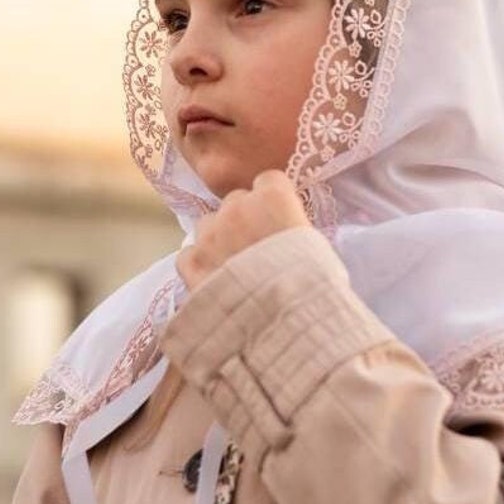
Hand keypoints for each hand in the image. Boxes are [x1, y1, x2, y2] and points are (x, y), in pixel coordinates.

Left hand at [176, 170, 310, 290]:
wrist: (282, 322)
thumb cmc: (312, 284)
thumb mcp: (315, 246)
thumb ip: (293, 226)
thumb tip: (285, 229)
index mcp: (274, 198)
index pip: (269, 180)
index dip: (274, 200)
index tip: (278, 216)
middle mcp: (237, 208)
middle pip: (236, 201)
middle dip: (244, 218)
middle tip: (257, 245)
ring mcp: (209, 234)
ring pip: (208, 224)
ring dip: (218, 238)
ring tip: (233, 265)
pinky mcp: (191, 263)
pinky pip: (188, 254)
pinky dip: (198, 264)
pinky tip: (213, 280)